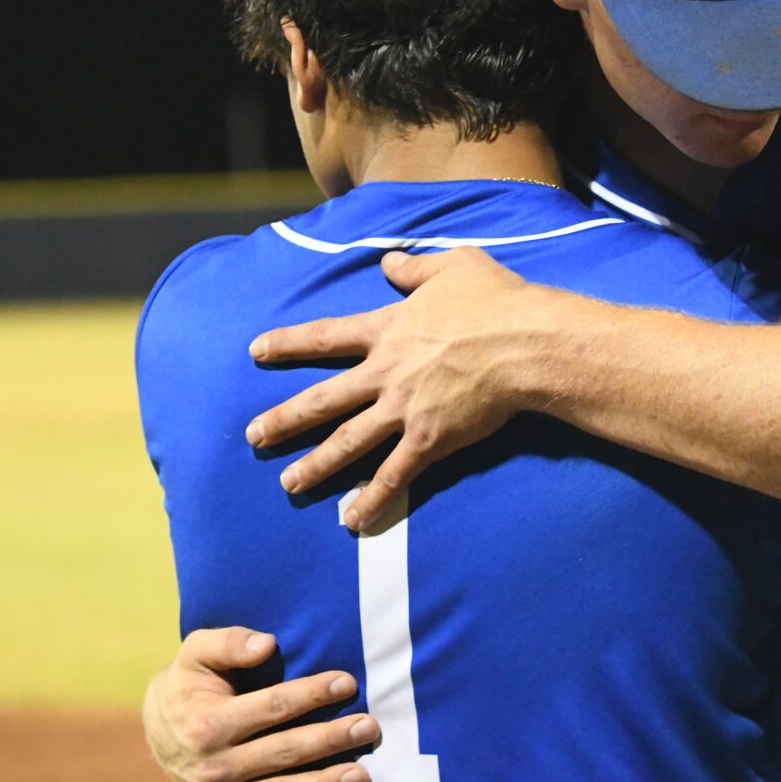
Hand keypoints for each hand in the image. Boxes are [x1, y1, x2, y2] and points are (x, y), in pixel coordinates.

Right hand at [141, 626, 376, 781]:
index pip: (272, 707)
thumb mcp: (196, 653)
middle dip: (331, 739)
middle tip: (369, 728)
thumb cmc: (189, 684)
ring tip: (362, 774)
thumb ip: (229, 643)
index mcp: (209, 724)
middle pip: (284, 752)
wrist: (158, 733)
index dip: (311, 694)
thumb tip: (267, 644)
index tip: (347, 682)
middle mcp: (214, 767)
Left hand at [246, 247, 552, 533]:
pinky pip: (393, 476)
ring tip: (288, 483)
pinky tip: (352, 520)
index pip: (325, 338)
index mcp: (387, 330)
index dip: (288, 344)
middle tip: (254, 434)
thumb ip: (415, 268)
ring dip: (315, 465)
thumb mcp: (455, 265)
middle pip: (324, 399)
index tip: (256, 351)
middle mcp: (385, 373)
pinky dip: (371, 499)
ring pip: (348, 442)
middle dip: (285, 419)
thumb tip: (389, 261)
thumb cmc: (497, 301)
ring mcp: (403, 410)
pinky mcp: (429, 440)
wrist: (526, 344)